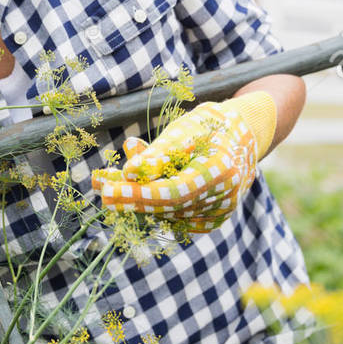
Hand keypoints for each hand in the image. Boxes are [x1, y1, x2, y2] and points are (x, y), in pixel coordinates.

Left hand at [90, 92, 276, 232]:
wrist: (245, 134)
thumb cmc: (213, 124)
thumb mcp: (185, 129)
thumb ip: (160, 154)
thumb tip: (131, 173)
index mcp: (221, 173)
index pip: (171, 193)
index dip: (137, 196)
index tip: (107, 194)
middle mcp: (224, 200)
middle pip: (165, 207)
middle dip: (128, 196)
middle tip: (96, 183)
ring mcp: (219, 213)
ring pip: (165, 213)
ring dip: (134, 197)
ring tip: (105, 177)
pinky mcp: (211, 220)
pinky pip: (174, 216)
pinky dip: (151, 202)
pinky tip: (134, 182)